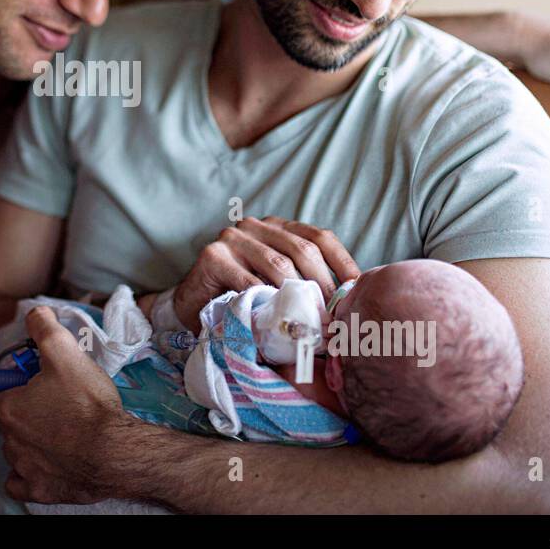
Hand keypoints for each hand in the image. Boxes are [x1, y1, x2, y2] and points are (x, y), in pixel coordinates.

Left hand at [0, 306, 130, 504]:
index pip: (6, 390)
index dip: (26, 384)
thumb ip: (45, 328)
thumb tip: (34, 313)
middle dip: (32, 412)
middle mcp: (10, 440)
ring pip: (19, 450)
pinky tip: (50, 464)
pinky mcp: (39, 491)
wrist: (114, 452)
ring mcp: (24, 468)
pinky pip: (23, 482)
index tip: (48, 383)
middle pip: (14, 420)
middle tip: (63, 405)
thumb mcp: (66, 352)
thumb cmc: (88, 403)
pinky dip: (32, 474)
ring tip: (65, 433)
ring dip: (34, 442)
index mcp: (9, 407)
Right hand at [171, 217, 360, 328]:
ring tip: (313, 323)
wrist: (192, 305)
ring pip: (278, 265)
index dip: (342, 263)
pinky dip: (267, 303)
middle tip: (336, 317)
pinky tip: (277, 321)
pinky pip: (249, 282)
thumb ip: (306, 281)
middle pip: (302, 250)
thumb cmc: (242, 297)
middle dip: (324, 285)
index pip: (319, 237)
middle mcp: (256, 225)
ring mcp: (232, 237)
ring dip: (299, 297)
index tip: (357, 291)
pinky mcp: (213, 256)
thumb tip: (350, 298)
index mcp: (277, 227)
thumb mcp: (278, 284)